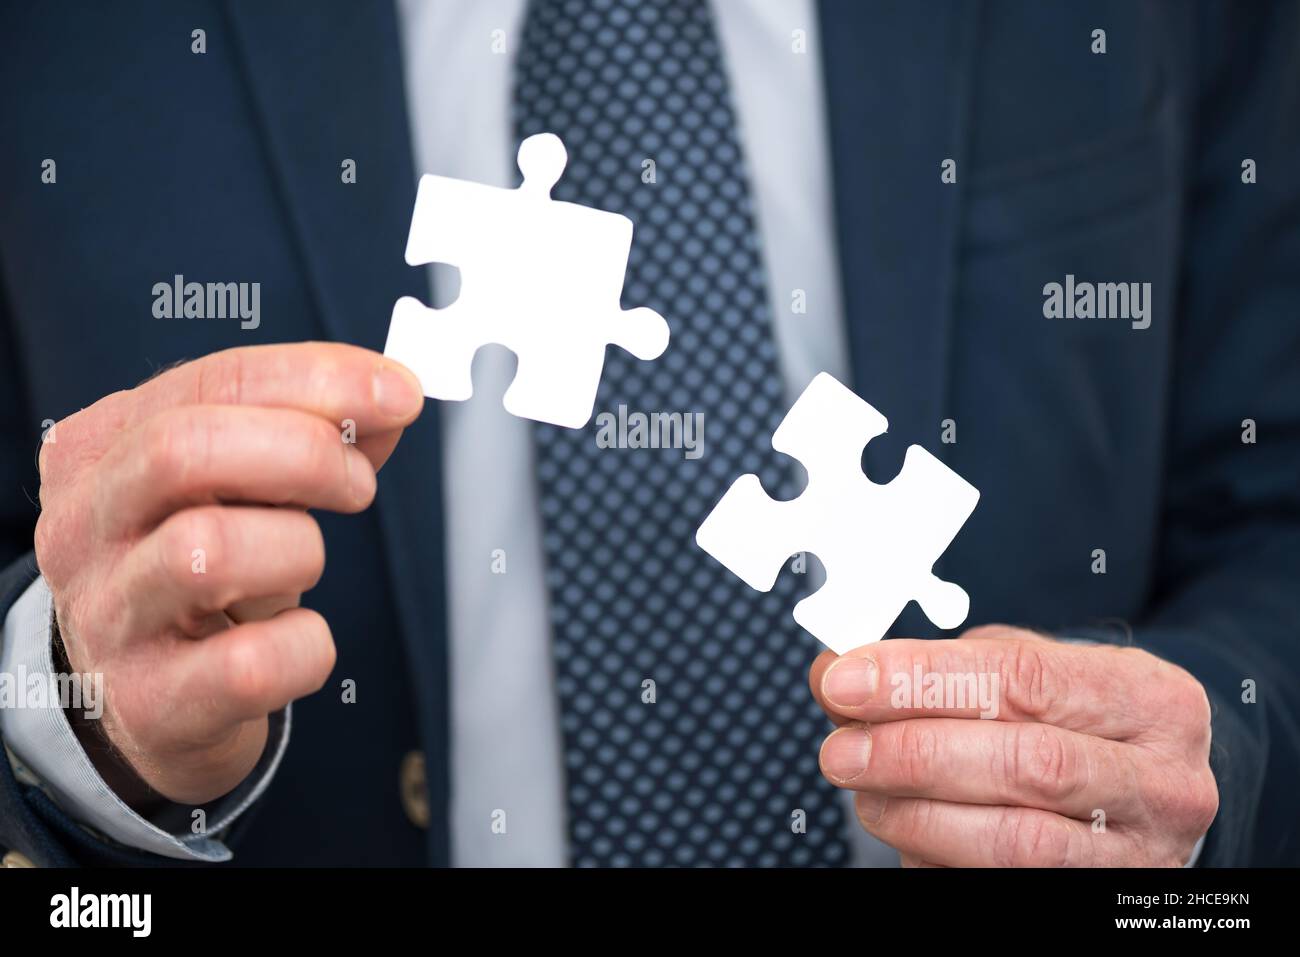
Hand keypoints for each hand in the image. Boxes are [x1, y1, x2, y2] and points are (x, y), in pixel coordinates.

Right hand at [34, 343, 422, 805]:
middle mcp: (85, 528)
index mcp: (101, 451)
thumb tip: (389, 397)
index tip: (397, 393)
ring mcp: (109, 619)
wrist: (147, 701)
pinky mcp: (151, 702)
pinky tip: (300, 640)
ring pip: (210, 552)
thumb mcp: (238, 487)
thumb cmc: (202, 575)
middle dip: (305, 454)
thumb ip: (310, 432)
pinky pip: (251, 664)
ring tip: (305, 565)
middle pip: (186, 450)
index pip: (209, 383)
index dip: (318, 381)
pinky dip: (307, 646)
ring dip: (299, 550)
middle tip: (357, 484)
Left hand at [810, 625, 1217, 865]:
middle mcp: (1162, 781)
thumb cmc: (1071, 719)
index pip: (1023, 679)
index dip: (923, 680)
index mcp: (1148, 698)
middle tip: (841, 750)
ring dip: (919, 817)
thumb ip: (934, 669)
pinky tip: (906, 832)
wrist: (1142, 788)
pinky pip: (1006, 886)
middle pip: (1026, 764)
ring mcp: (1140, 854)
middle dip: (914, 753)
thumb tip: (834, 672)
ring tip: (866, 794)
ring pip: (1018, 841)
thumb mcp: (1020, 671)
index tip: (845, 680)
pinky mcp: (1102, 901)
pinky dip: (938, 859)